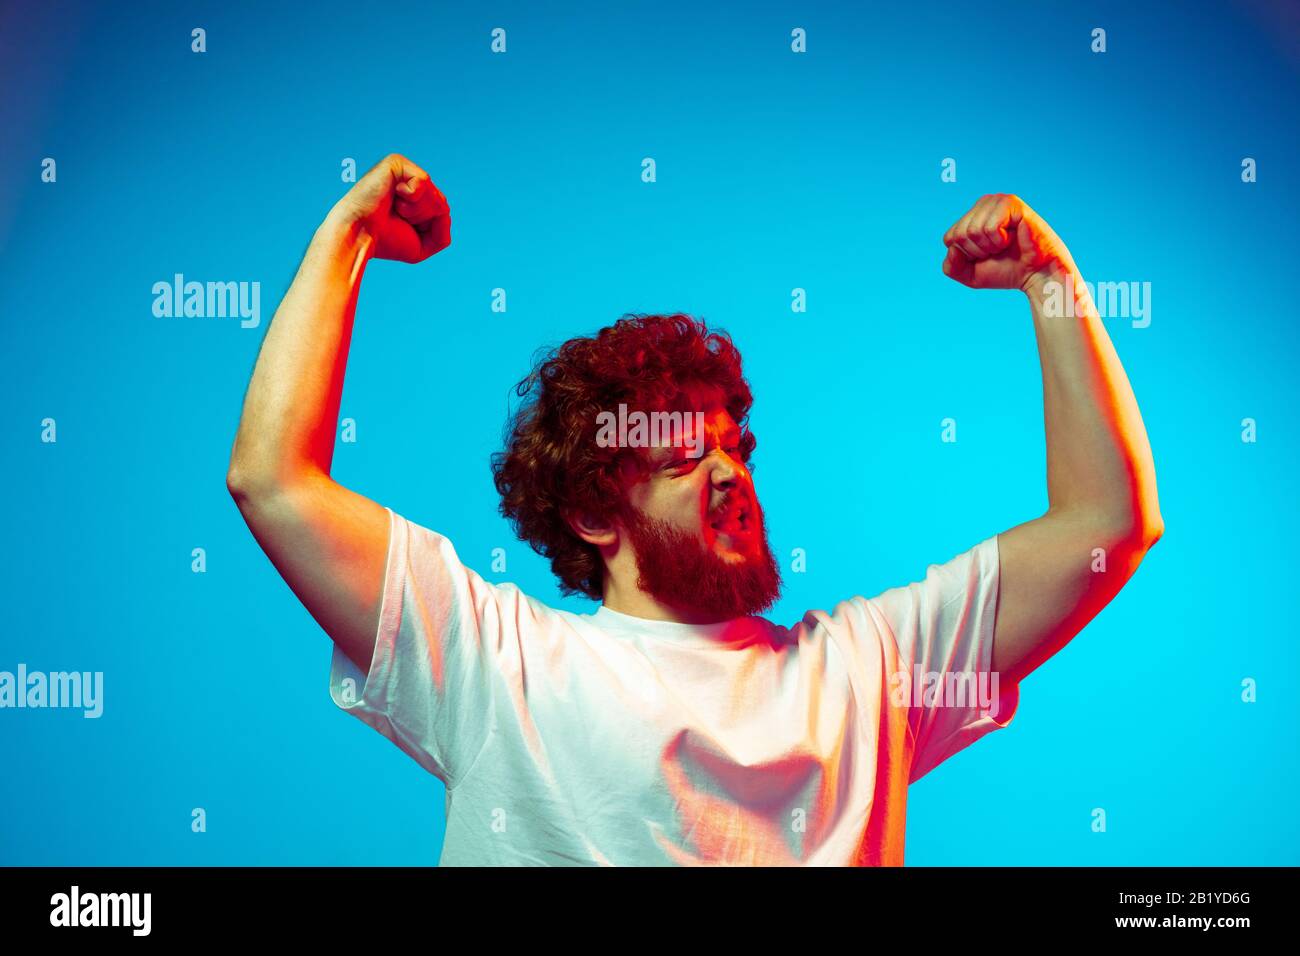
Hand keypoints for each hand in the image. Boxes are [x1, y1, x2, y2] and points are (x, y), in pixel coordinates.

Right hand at [329, 153, 450, 262]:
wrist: (360, 235)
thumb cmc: (386, 241)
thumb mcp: (424, 244)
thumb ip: (443, 230)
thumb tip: (444, 207)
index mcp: (414, 198)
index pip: (442, 211)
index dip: (428, 228)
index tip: (402, 227)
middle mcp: (409, 181)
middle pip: (441, 203)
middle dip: (424, 219)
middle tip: (397, 217)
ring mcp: (403, 170)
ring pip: (435, 194)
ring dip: (417, 210)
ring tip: (394, 208)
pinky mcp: (396, 162)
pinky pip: (424, 181)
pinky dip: (411, 197)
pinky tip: (394, 195)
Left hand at [941, 194, 1073, 291]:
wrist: (1036, 275)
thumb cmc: (1006, 271)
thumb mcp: (970, 274)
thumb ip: (951, 267)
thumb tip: (952, 247)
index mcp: (972, 216)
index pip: (949, 238)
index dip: (966, 255)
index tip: (986, 255)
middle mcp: (983, 204)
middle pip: (959, 234)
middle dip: (977, 251)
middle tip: (998, 250)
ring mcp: (997, 201)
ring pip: (972, 230)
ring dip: (989, 246)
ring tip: (1006, 244)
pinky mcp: (1011, 203)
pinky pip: (990, 227)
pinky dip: (1000, 240)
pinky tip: (1013, 237)